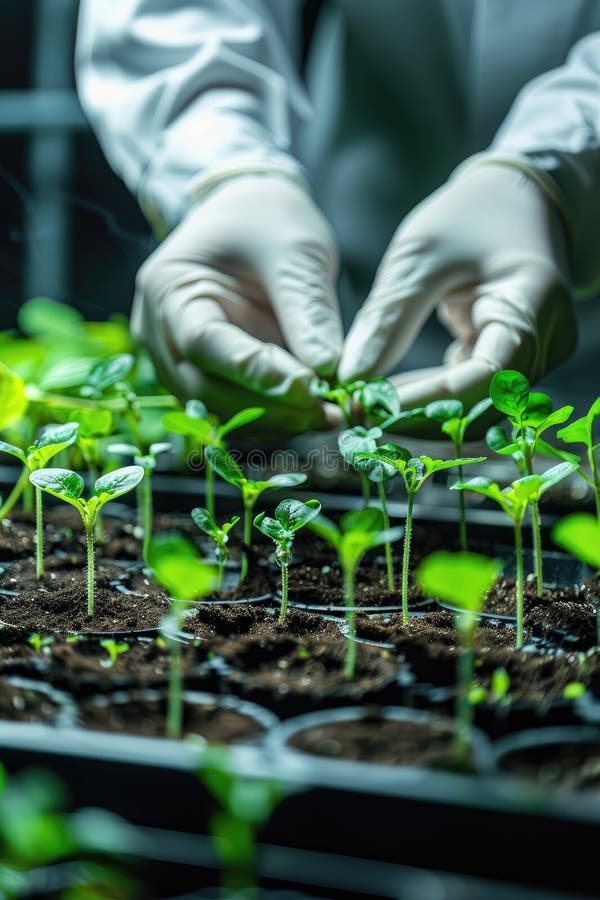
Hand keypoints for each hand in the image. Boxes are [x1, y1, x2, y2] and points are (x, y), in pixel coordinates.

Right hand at [132, 175, 342, 431]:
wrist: (252, 213)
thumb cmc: (269, 220)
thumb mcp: (295, 253)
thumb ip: (308, 312)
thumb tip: (331, 371)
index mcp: (170, 288)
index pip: (205, 342)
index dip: (257, 372)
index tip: (311, 386)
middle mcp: (160, 331)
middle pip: (204, 388)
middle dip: (269, 406)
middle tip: (327, 412)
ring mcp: (176, 359)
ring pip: (217, 408)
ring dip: (273, 420)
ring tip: (327, 416)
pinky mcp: (203, 376)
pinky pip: (230, 409)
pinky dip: (269, 419)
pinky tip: (310, 415)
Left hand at [338, 163, 576, 420]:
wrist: (516, 195)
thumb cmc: (471, 214)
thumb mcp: (421, 255)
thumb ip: (388, 318)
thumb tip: (351, 376)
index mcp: (532, 306)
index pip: (483, 378)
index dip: (426, 400)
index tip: (371, 405)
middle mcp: (545, 340)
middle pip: (481, 401)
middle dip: (418, 413)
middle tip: (360, 412)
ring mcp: (532, 353)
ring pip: (475, 403)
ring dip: (422, 409)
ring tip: (369, 402)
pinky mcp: (510, 357)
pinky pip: (472, 390)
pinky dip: (431, 394)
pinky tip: (390, 391)